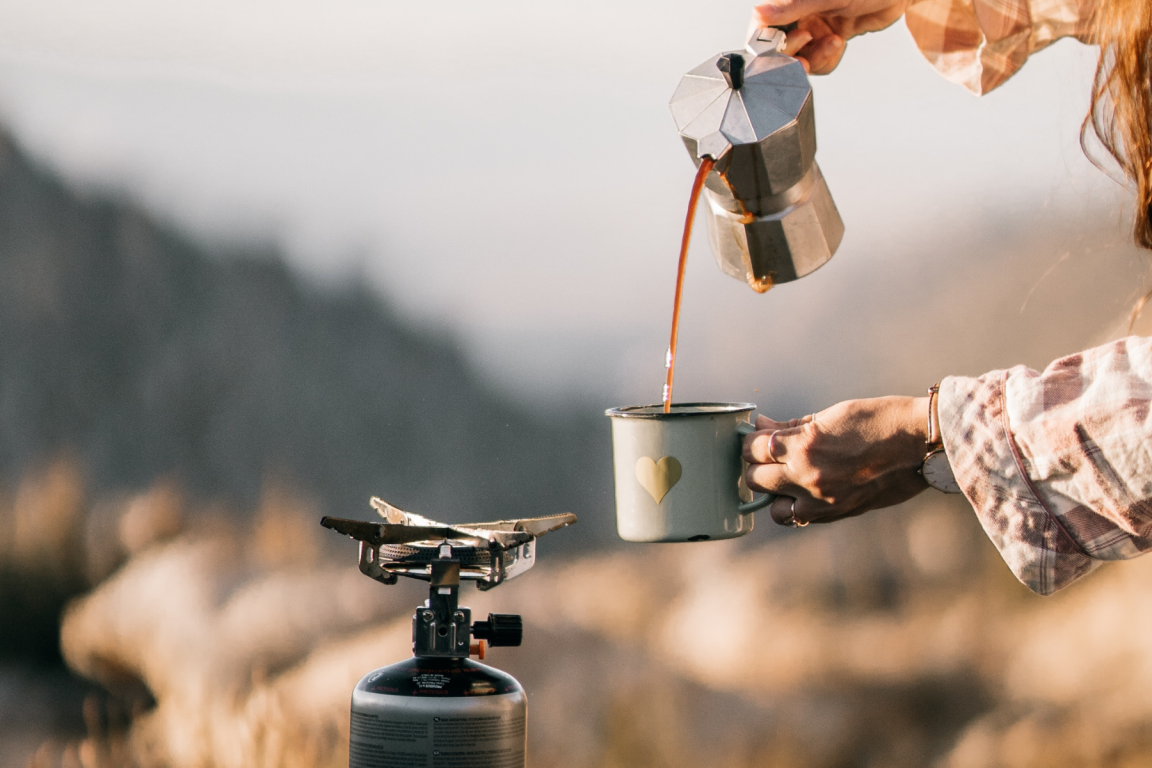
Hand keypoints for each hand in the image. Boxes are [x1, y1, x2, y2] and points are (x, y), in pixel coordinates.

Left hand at [743, 396, 930, 524]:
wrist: (919, 445)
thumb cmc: (878, 421)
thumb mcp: (831, 416)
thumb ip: (791, 426)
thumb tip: (761, 425)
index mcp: (804, 446)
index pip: (753, 448)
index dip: (751, 441)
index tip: (756, 436)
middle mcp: (807, 476)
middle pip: (754, 478)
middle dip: (756, 465)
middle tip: (767, 456)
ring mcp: (821, 500)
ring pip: (772, 508)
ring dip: (773, 493)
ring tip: (784, 478)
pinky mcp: (835, 513)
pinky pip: (798, 518)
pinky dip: (794, 507)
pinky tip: (802, 492)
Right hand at [752, 0, 913, 72]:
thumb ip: (790, 7)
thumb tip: (758, 13)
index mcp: (789, 1)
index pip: (763, 29)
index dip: (770, 45)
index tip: (786, 51)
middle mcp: (797, 14)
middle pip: (780, 49)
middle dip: (797, 54)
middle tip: (812, 42)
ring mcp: (812, 27)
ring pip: (800, 59)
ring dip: (817, 58)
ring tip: (834, 42)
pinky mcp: (827, 38)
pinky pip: (819, 61)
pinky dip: (828, 59)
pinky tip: (839, 43)